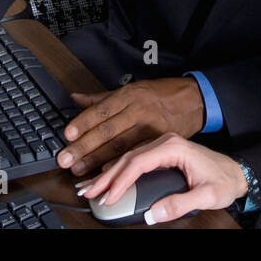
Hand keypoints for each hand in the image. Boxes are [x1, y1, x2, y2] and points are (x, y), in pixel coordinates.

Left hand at [57, 77, 204, 175]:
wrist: (194, 99)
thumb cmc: (160, 94)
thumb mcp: (132, 89)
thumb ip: (102, 97)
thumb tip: (76, 98)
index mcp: (129, 95)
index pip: (102, 110)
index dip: (83, 122)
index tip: (68, 135)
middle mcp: (139, 109)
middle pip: (108, 130)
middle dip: (84, 146)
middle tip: (66, 159)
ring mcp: (151, 126)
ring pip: (121, 144)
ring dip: (98, 159)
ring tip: (80, 170)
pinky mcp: (162, 140)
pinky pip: (139, 153)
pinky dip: (123, 163)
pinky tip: (108, 171)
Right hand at [80, 133, 248, 224]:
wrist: (236, 172)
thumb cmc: (224, 181)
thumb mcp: (206, 196)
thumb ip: (180, 205)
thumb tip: (154, 214)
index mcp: (174, 147)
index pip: (138, 162)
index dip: (120, 181)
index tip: (108, 196)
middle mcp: (165, 142)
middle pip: (128, 158)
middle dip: (105, 177)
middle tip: (87, 191)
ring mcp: (162, 146)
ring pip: (128, 157)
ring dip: (108, 173)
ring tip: (90, 187)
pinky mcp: (161, 153)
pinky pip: (135, 160)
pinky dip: (118, 171)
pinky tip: (107, 179)